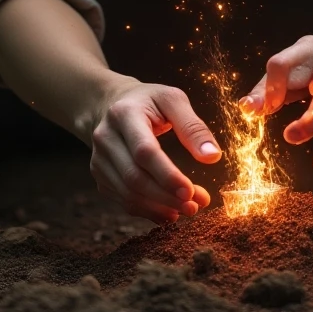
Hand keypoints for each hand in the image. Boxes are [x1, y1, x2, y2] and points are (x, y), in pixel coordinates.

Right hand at [87, 77, 222, 224]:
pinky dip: (148, 211)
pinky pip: (124, 200)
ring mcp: (99, 159)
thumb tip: (213, 156)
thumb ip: (193, 126)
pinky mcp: (100, 176)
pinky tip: (170, 211)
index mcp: (124, 114)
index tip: (191, 191)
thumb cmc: (148, 101)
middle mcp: (106, 138)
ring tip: (188, 209)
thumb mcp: (172, 100)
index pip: (144, 151)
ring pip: (128, 193)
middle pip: (134, 177)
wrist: (111, 103)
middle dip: (167, 196)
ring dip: (160, 207)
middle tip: (195, 205)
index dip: (167, 175)